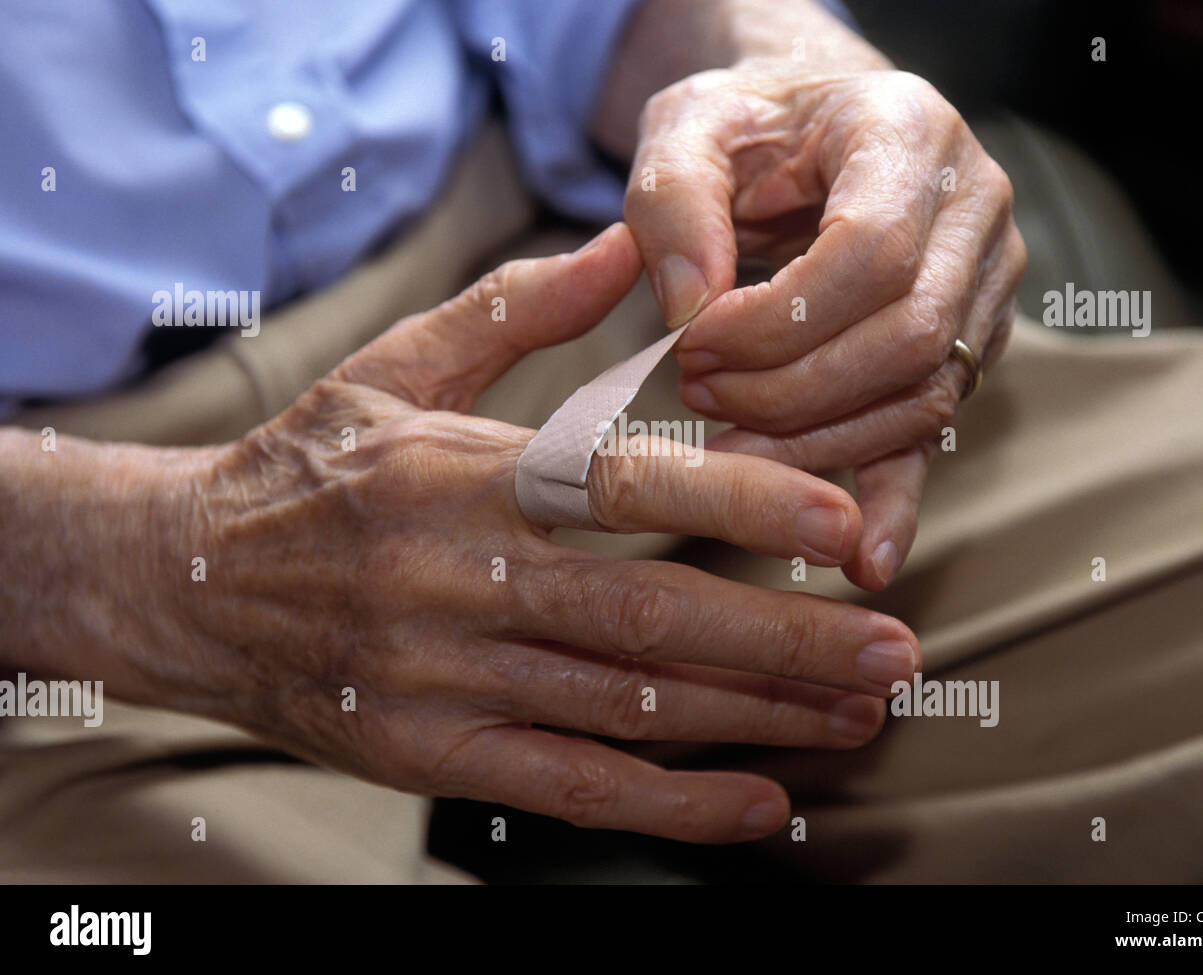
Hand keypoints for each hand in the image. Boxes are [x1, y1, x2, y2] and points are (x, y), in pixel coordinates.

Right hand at [133, 224, 918, 842]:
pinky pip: (566, 790)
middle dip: (786, 641)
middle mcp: (454, 583)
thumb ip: (515, 308)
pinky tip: (758, 804)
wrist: (180, 582)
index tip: (844, 523)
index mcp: (458, 474)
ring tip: (856, 716)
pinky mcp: (427, 757)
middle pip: (647, 621)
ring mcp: (441, 682)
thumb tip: (628, 242)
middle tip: (894, 648)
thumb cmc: (306, 468)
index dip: (739, 504)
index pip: (619, 489)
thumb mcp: (392, 366)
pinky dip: (670, 805)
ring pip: (625, 712)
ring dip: (755, 720)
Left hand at [623, 54, 1026, 590]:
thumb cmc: (749, 126)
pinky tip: (864, 561)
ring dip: (816, 444)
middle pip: (906, 339)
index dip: (778, 323)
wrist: (811, 130)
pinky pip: (933, 433)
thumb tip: (692, 311)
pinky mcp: (965, 348)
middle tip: (698, 395)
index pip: (870, 255)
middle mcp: (975, 212)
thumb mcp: (688, 125)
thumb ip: (673, 200)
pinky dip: (893, 500)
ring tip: (726, 448)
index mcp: (912, 134)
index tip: (691, 346)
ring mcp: (984, 286)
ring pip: (922, 398)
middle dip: (790, 391)